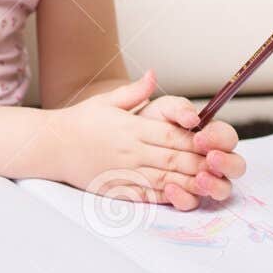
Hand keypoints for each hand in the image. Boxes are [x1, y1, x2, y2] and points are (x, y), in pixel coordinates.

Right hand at [50, 70, 245, 210]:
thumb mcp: (107, 101)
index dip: (193, 140)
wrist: (53, 146)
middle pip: (172, 159)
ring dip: (190, 182)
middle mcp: (130, 151)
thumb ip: (134, 92)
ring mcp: (124, 172)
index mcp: (130, 128)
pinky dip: (167, 197)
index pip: (169, 135)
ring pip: (165, 180)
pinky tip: (184, 197)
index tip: (210, 142)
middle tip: (219, 165)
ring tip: (211, 184)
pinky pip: (147, 195)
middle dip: (199, 163)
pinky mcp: (118, 188)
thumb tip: (153, 75)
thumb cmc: (81, 122)